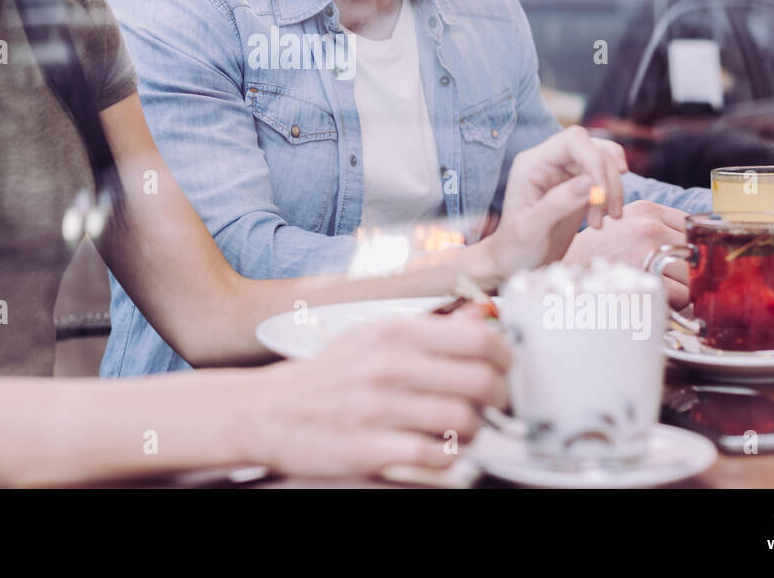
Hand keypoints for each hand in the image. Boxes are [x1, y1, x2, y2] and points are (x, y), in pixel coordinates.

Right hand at [247, 315, 508, 478]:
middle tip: (492, 405)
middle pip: (480, 381)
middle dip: (499, 399)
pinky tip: (436, 451)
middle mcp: (387, 365)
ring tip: (461, 430)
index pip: (478, 338)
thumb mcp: (371, 336)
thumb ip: (427, 328)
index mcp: (393, 331)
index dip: (506, 357)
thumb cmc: (326, 376)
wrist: (267, 411)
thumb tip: (479, 316)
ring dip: (473, 431)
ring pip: (463, 422)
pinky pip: (435, 458)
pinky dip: (446, 458)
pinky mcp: (368, 449)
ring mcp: (377, 408)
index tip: (505, 369)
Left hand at [489, 127, 628, 277]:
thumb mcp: (530, 230)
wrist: (514, 262)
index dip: (595, 160)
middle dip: (608, 180)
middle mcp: (549, 162)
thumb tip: (591, 183)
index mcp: (532, 163)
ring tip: (602, 222)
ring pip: (604, 162)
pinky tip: (602, 219)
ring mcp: (565, 173)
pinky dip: (612, 196)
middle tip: (608, 216)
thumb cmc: (515, 248)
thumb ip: (557, 204)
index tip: (602, 193)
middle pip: (594, 149)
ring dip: (613, 190)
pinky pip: (605, 179)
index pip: (573, 140)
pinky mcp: (579, 187)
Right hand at [562, 200, 691, 308]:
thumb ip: (653, 226)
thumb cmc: (594, 255)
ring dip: (684, 287)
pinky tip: (657, 300)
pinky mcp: (648, 277)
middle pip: (696, 250)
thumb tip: (694, 245)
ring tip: (661, 290)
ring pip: (693, 274)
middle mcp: (649, 225)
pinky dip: (676, 303)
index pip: (691, 225)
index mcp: (645, 209)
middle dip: (689, 268)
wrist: (564, 275)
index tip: (683, 257)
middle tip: (669, 278)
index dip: (690, 244)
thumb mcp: (622, 224)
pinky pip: (683, 294)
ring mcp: (649, 251)